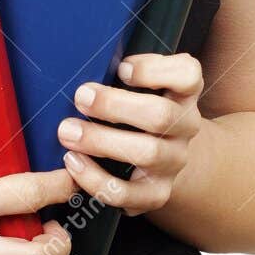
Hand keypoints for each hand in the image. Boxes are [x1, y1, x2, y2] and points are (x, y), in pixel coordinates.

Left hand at [56, 51, 204, 215]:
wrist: (165, 157)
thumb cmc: (138, 108)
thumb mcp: (139, 85)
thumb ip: (121, 73)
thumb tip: (80, 61)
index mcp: (182, 92)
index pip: (187, 74)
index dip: (155, 70)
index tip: (121, 68)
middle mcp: (184, 126)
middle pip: (160, 115)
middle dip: (115, 106)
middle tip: (80, 98)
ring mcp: (173, 161)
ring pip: (148, 153)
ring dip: (102, 141)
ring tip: (66, 132)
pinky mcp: (156, 193)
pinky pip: (129, 193)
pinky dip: (97, 179)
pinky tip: (73, 163)